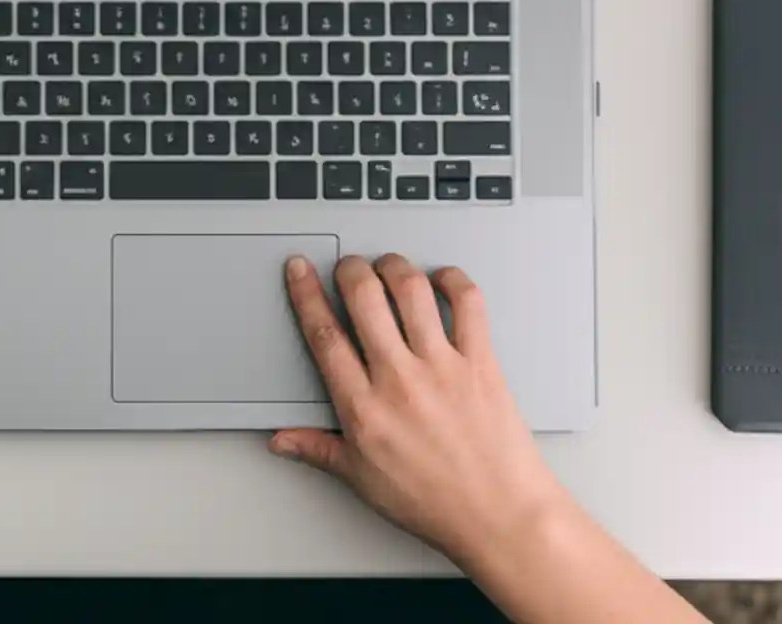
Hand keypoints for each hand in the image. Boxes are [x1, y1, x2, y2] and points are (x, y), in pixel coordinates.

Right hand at [270, 254, 567, 562]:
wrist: (500, 515)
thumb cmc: (436, 502)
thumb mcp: (362, 479)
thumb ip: (318, 449)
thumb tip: (281, 440)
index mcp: (363, 407)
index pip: (324, 335)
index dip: (305, 294)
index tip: (300, 270)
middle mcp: (399, 378)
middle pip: (363, 298)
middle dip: (349, 269)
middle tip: (347, 265)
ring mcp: (442, 365)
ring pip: (410, 290)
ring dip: (394, 266)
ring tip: (388, 266)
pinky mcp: (481, 362)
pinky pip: (468, 304)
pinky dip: (454, 281)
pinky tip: (442, 280)